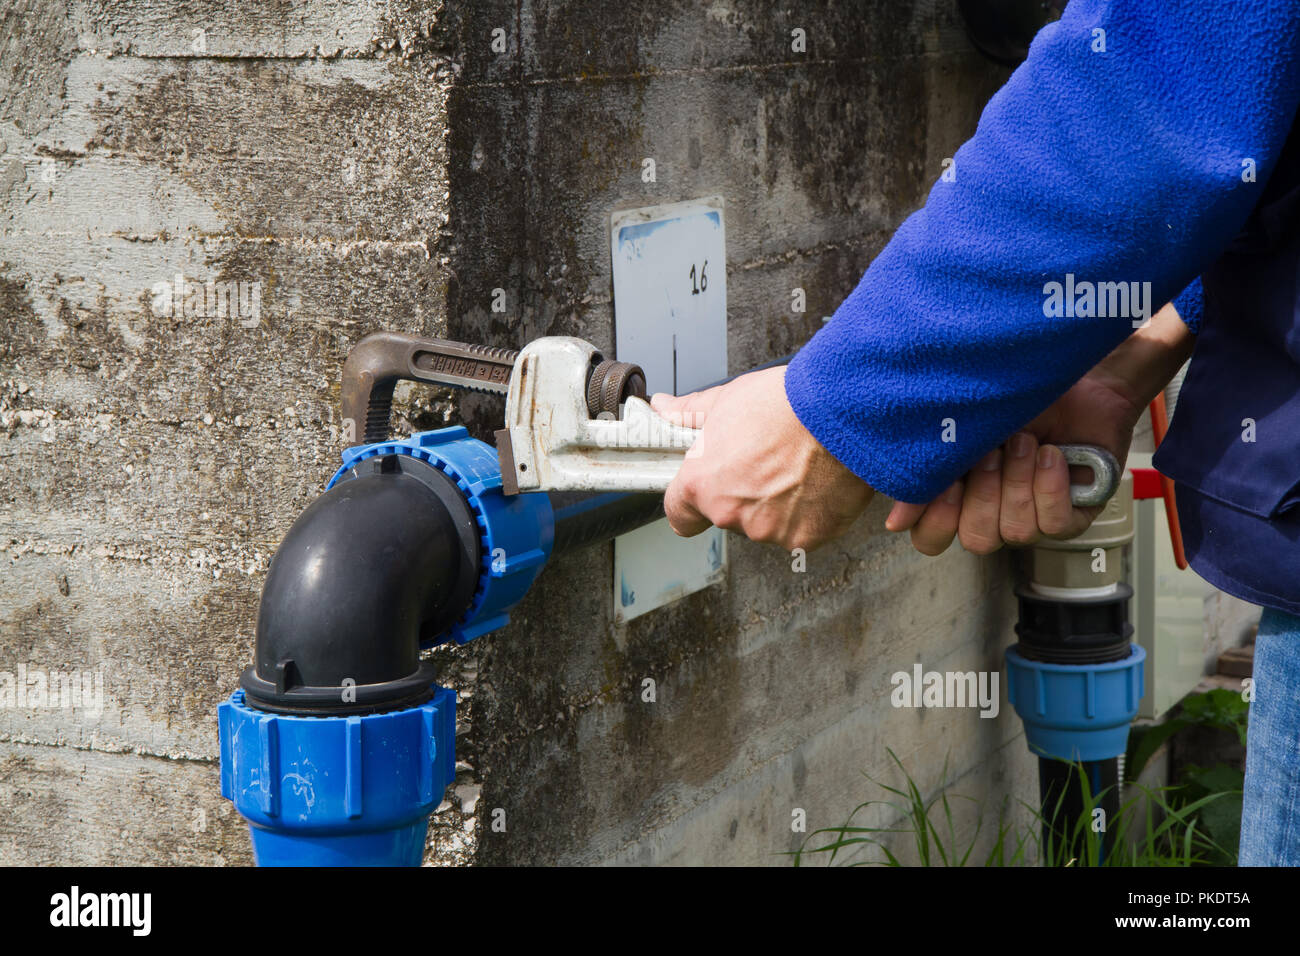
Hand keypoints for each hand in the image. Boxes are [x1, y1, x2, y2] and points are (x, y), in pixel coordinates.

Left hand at [653, 366, 873, 550]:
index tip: (702, 492)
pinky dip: (808, 512)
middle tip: (766, 460)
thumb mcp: (727, 399)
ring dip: (776, 504)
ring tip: (795, 467)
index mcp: (703, 485)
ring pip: (766, 523)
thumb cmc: (785, 404)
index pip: (680, 515)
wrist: (841, 411)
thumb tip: (664, 407)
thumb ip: (690, 413)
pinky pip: (801, 529)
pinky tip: (815, 481)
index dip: (691, 503)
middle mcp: (732, 515)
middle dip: (743, 493)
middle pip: (728, 514)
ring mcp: (770, 530)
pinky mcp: (807, 537)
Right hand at [884, 302, 1194, 554]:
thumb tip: (893, 522)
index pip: (932, 539)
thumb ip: (924, 473)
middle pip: (976, 540)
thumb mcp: (958, 429)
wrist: (1073, 374)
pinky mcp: (1073, 514)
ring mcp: (1032, 516)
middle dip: (984, 492)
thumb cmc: (1009, 394)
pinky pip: (1054, 525)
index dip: (938, 518)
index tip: (951, 481)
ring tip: (1027, 440)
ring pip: (1014, 532)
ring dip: (1018, 481)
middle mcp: (993, 512)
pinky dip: (1050, 487)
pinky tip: (1052, 455)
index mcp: (957, 495)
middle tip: (992, 448)